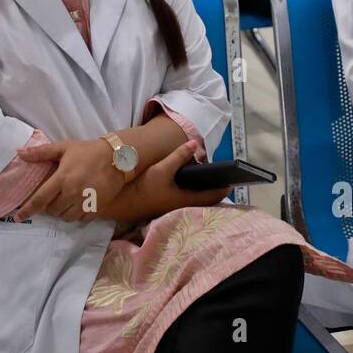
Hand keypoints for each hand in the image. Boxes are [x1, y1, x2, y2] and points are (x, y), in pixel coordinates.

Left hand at [15, 138, 126, 221]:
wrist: (117, 158)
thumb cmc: (87, 151)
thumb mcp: (64, 147)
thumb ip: (41, 153)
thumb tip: (19, 153)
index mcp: (62, 179)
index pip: (40, 199)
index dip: (28, 209)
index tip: (18, 217)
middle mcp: (72, 193)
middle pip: (52, 210)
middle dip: (48, 206)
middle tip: (53, 196)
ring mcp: (85, 203)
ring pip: (65, 217)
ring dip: (61, 211)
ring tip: (64, 200)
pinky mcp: (95, 209)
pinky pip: (79, 218)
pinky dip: (74, 214)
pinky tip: (77, 203)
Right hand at [100, 143, 229, 221]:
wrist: (120, 202)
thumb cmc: (143, 187)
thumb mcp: (161, 169)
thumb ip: (178, 156)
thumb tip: (194, 143)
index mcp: (185, 199)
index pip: (212, 196)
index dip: (224, 189)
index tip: (232, 181)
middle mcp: (181, 207)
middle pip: (205, 200)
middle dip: (214, 190)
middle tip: (221, 178)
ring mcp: (172, 209)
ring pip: (194, 201)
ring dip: (202, 192)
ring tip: (207, 179)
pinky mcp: (164, 207)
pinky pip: (184, 200)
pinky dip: (191, 193)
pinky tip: (188, 184)